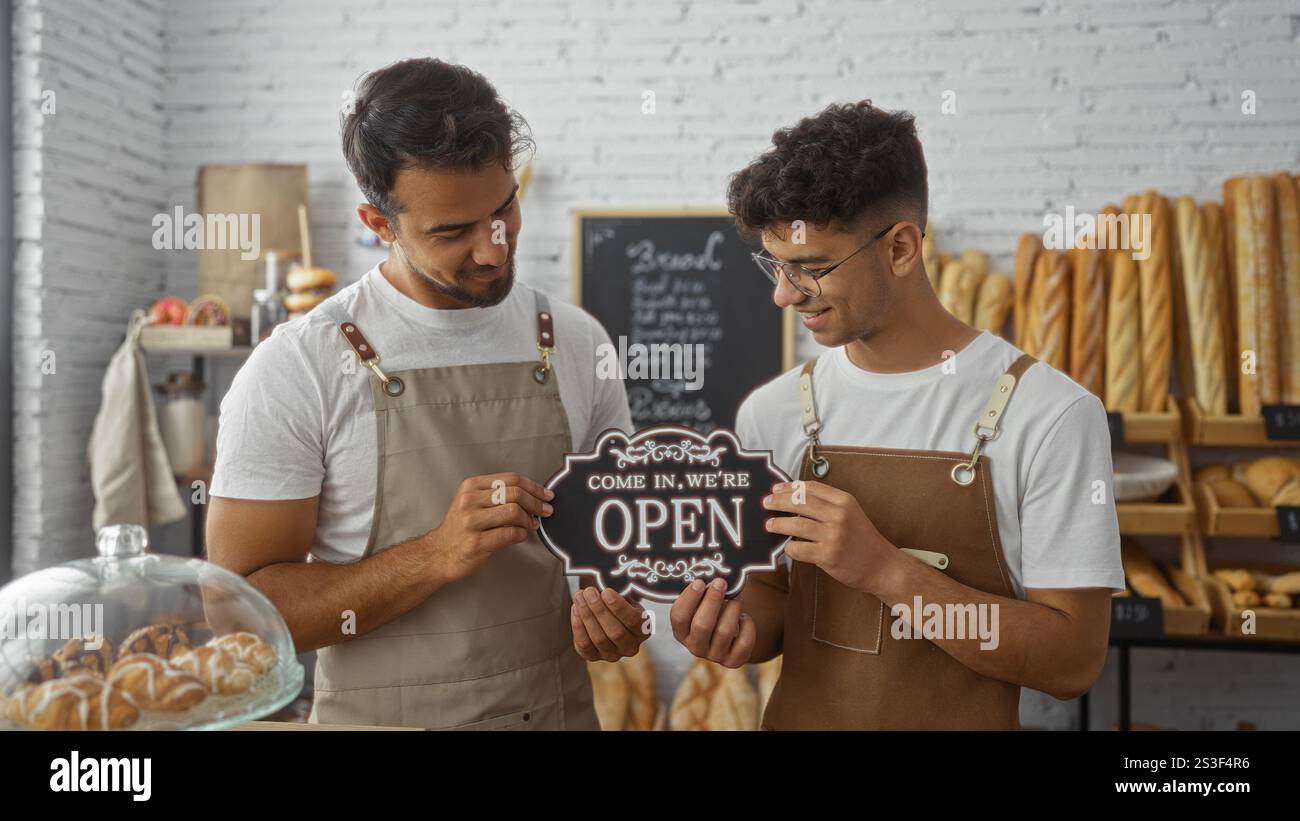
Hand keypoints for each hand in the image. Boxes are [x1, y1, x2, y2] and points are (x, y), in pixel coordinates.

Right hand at [425, 472, 552, 583]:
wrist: (437, 554)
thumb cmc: (459, 529)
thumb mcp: (472, 503)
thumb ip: (497, 496)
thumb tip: (532, 496)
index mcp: (471, 486)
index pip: (510, 479)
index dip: (533, 486)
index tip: (545, 494)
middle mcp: (469, 501)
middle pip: (514, 493)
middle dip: (536, 502)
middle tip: (546, 510)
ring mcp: (471, 522)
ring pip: (513, 512)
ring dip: (529, 519)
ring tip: (532, 525)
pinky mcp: (476, 542)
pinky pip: (509, 533)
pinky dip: (521, 534)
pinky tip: (521, 535)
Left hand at [570, 586, 649, 661]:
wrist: (605, 612)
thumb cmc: (617, 600)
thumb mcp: (625, 593)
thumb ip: (620, 589)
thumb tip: (607, 579)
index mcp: (643, 630)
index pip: (634, 621)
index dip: (619, 607)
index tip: (606, 591)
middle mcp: (630, 647)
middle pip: (615, 632)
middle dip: (599, 610)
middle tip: (589, 592)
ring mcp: (612, 655)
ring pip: (599, 639)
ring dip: (586, 615)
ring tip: (579, 596)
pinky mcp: (594, 657)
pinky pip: (584, 645)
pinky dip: (578, 626)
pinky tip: (575, 608)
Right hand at [669, 578, 753, 667]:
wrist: (729, 634)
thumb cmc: (711, 611)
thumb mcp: (700, 603)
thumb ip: (700, 591)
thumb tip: (710, 570)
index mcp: (681, 632)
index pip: (678, 617)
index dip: (689, 598)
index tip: (700, 581)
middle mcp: (695, 647)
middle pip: (702, 625)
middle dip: (712, 600)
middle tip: (721, 582)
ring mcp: (714, 656)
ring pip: (725, 631)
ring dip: (732, 609)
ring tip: (736, 598)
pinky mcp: (733, 661)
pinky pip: (744, 642)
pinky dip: (747, 625)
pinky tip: (744, 617)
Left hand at [761, 480, 898, 593]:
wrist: (882, 566)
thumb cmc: (862, 539)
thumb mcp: (851, 513)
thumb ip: (828, 505)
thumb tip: (794, 498)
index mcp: (844, 501)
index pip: (811, 488)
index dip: (790, 487)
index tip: (776, 488)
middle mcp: (839, 515)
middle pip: (800, 502)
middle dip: (778, 501)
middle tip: (766, 503)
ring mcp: (834, 535)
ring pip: (796, 524)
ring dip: (778, 524)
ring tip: (769, 525)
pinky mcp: (828, 555)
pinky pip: (799, 548)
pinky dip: (789, 548)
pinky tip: (786, 547)